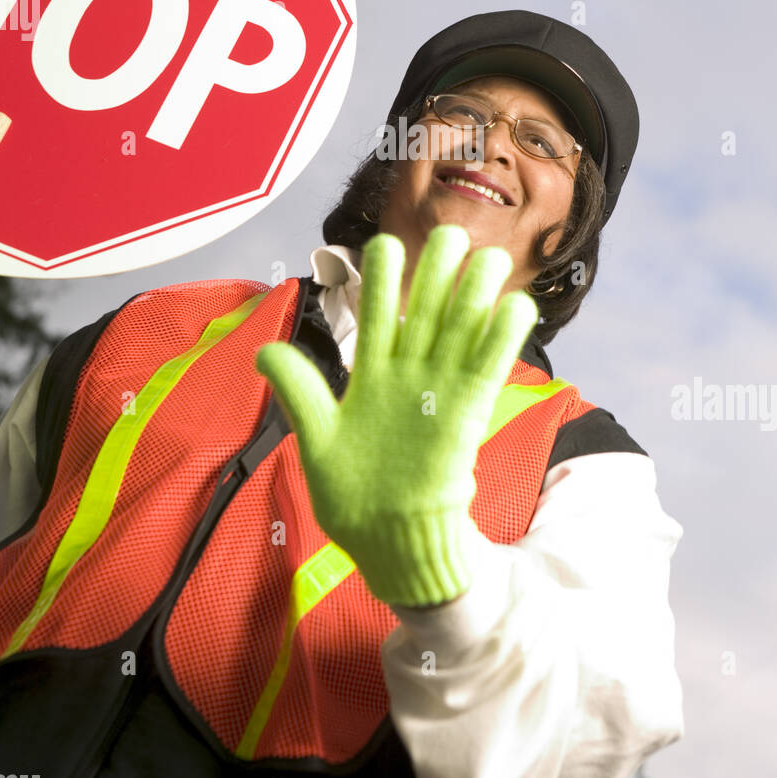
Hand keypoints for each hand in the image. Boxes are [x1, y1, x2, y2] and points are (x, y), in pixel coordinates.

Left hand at [255, 224, 537, 607]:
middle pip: (427, 308)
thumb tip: (263, 351)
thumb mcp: (315, 440)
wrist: (390, 541)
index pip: (376, 312)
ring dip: (476, 291)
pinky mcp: (468, 413)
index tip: (385, 245)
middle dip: (438, 270)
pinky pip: (489, 367)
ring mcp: (440, 389)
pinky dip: (502, 337)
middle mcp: (409, 373)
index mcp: (371, 373)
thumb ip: (299, 391)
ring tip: (485, 259)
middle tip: (450, 236)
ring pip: (462, 328)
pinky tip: (513, 306)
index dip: (381, 278)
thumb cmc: (352, 495)